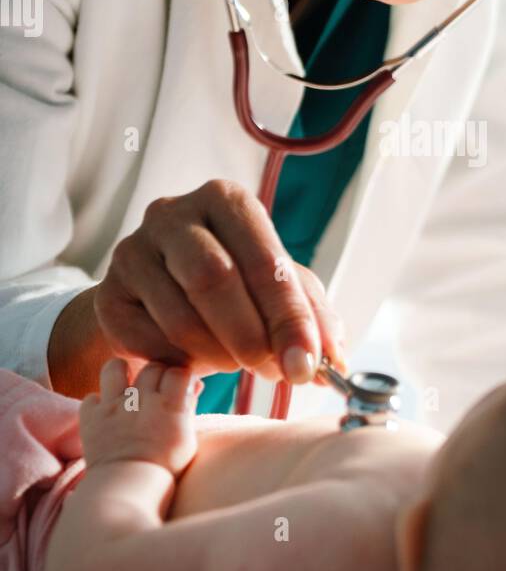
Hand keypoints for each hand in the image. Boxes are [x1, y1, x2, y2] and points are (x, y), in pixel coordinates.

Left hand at [78, 358, 199, 476]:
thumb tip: (193, 384)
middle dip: (157, 374)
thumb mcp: (187, 440)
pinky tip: (106, 413)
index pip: (179, 371)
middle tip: (157, 389)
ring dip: (122, 372)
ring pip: (115, 367)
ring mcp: (113, 407)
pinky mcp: (91, 418)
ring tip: (126, 383)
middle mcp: (141, 400)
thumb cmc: (164, 470)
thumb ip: (188, 408)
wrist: (127, 491)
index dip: (180, 376)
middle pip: (152, 367)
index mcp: (169, 406)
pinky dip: (97, 403)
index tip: (179, 386)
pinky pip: (91, 397)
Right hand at [93, 179, 346, 384]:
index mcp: (226, 200)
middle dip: (251, 337)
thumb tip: (333, 360)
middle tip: (272, 371)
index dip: (288, 316)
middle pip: (213, 279)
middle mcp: (173, 214)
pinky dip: (179, 362)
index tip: (306, 363)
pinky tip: (193, 359)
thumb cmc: (233, 287)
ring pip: (180, 317)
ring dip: (217, 355)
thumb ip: (312, 318)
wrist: (158, 300)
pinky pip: (146, 341)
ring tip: (234, 362)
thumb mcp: (278, 290)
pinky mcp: (108, 295)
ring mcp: (133, 251)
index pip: (262, 258)